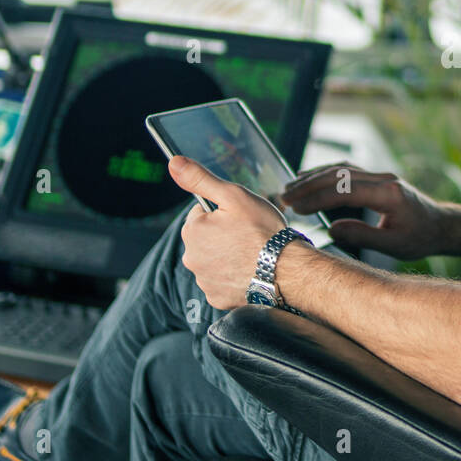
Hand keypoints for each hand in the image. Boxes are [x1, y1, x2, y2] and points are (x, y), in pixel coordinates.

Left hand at [169, 155, 287, 308]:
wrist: (286, 271)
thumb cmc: (263, 231)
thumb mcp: (233, 196)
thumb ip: (201, 179)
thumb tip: (174, 162)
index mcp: (192, 231)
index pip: (201, 214)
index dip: (222, 213)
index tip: (240, 219)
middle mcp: (191, 258)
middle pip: (206, 238)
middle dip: (222, 235)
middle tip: (248, 236)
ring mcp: (204, 281)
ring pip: (213, 260)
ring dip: (227, 256)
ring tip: (252, 255)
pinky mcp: (217, 298)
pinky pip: (221, 282)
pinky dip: (232, 276)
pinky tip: (249, 272)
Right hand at [279, 161, 446, 261]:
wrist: (440, 225)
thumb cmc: (420, 238)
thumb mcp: (394, 245)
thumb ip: (363, 236)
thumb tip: (332, 229)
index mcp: (389, 194)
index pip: (345, 191)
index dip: (317, 198)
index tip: (296, 208)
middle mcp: (383, 179)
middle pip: (339, 174)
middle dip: (308, 185)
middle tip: (283, 197)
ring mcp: (379, 175)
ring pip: (340, 168)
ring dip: (313, 177)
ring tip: (289, 189)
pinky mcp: (376, 177)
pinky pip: (346, 169)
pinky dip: (324, 173)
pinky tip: (308, 179)